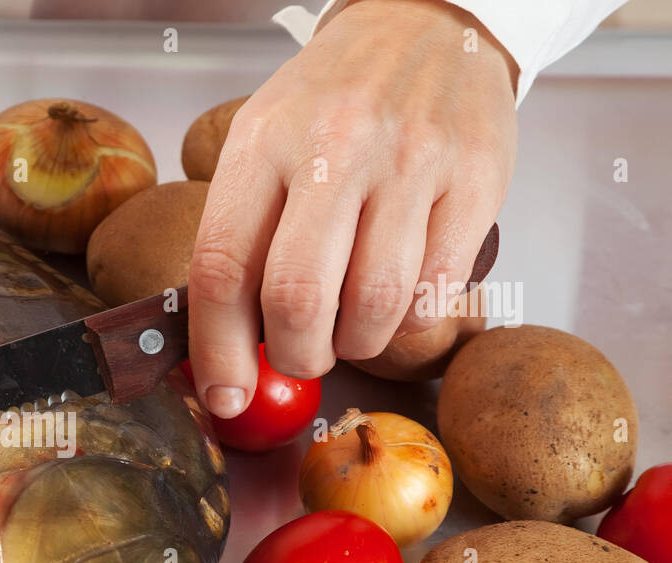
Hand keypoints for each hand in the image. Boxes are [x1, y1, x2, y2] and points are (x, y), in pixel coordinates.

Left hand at [187, 0, 517, 416]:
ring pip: (373, 308)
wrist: (423, 25)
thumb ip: (240, 238)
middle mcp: (335, 148)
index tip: (224, 395)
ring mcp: (411, 162)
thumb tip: (221, 353)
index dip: (218, 351)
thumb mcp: (261, 146)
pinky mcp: (476, 180)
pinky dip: (409, 323)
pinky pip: (436, 295)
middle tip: (299, 357)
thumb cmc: (330, 103)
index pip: (223, 268)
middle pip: (296, 299)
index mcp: (263, 143)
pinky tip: (398, 301)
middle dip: (293, 357)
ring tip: (348, 329)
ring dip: (354, 346)